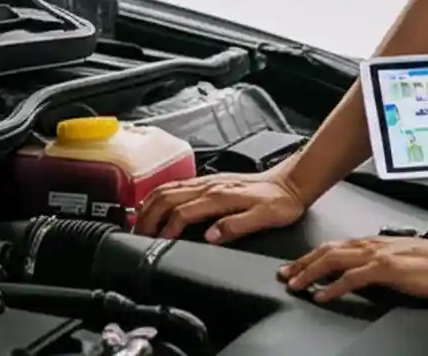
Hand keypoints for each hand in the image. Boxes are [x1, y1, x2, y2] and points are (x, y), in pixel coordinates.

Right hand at [134, 170, 305, 243]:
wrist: (291, 183)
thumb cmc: (280, 203)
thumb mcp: (265, 218)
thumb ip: (236, 226)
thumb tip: (210, 236)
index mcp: (219, 196)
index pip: (181, 213)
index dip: (166, 230)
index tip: (157, 245)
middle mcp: (209, 186)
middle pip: (166, 198)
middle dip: (147, 218)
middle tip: (137, 238)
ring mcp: (207, 182)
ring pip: (167, 189)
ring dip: (149, 205)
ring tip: (138, 224)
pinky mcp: (209, 181)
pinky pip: (176, 186)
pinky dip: (158, 196)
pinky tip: (154, 205)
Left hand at [278, 236, 427, 302]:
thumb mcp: (395, 259)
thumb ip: (375, 263)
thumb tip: (359, 273)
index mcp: (372, 243)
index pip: (333, 247)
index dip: (311, 256)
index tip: (295, 266)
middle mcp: (369, 245)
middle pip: (326, 251)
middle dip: (302, 262)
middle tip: (285, 274)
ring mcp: (375, 256)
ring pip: (333, 260)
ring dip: (310, 272)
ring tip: (296, 284)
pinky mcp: (384, 269)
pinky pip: (351, 278)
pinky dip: (333, 287)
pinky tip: (322, 295)